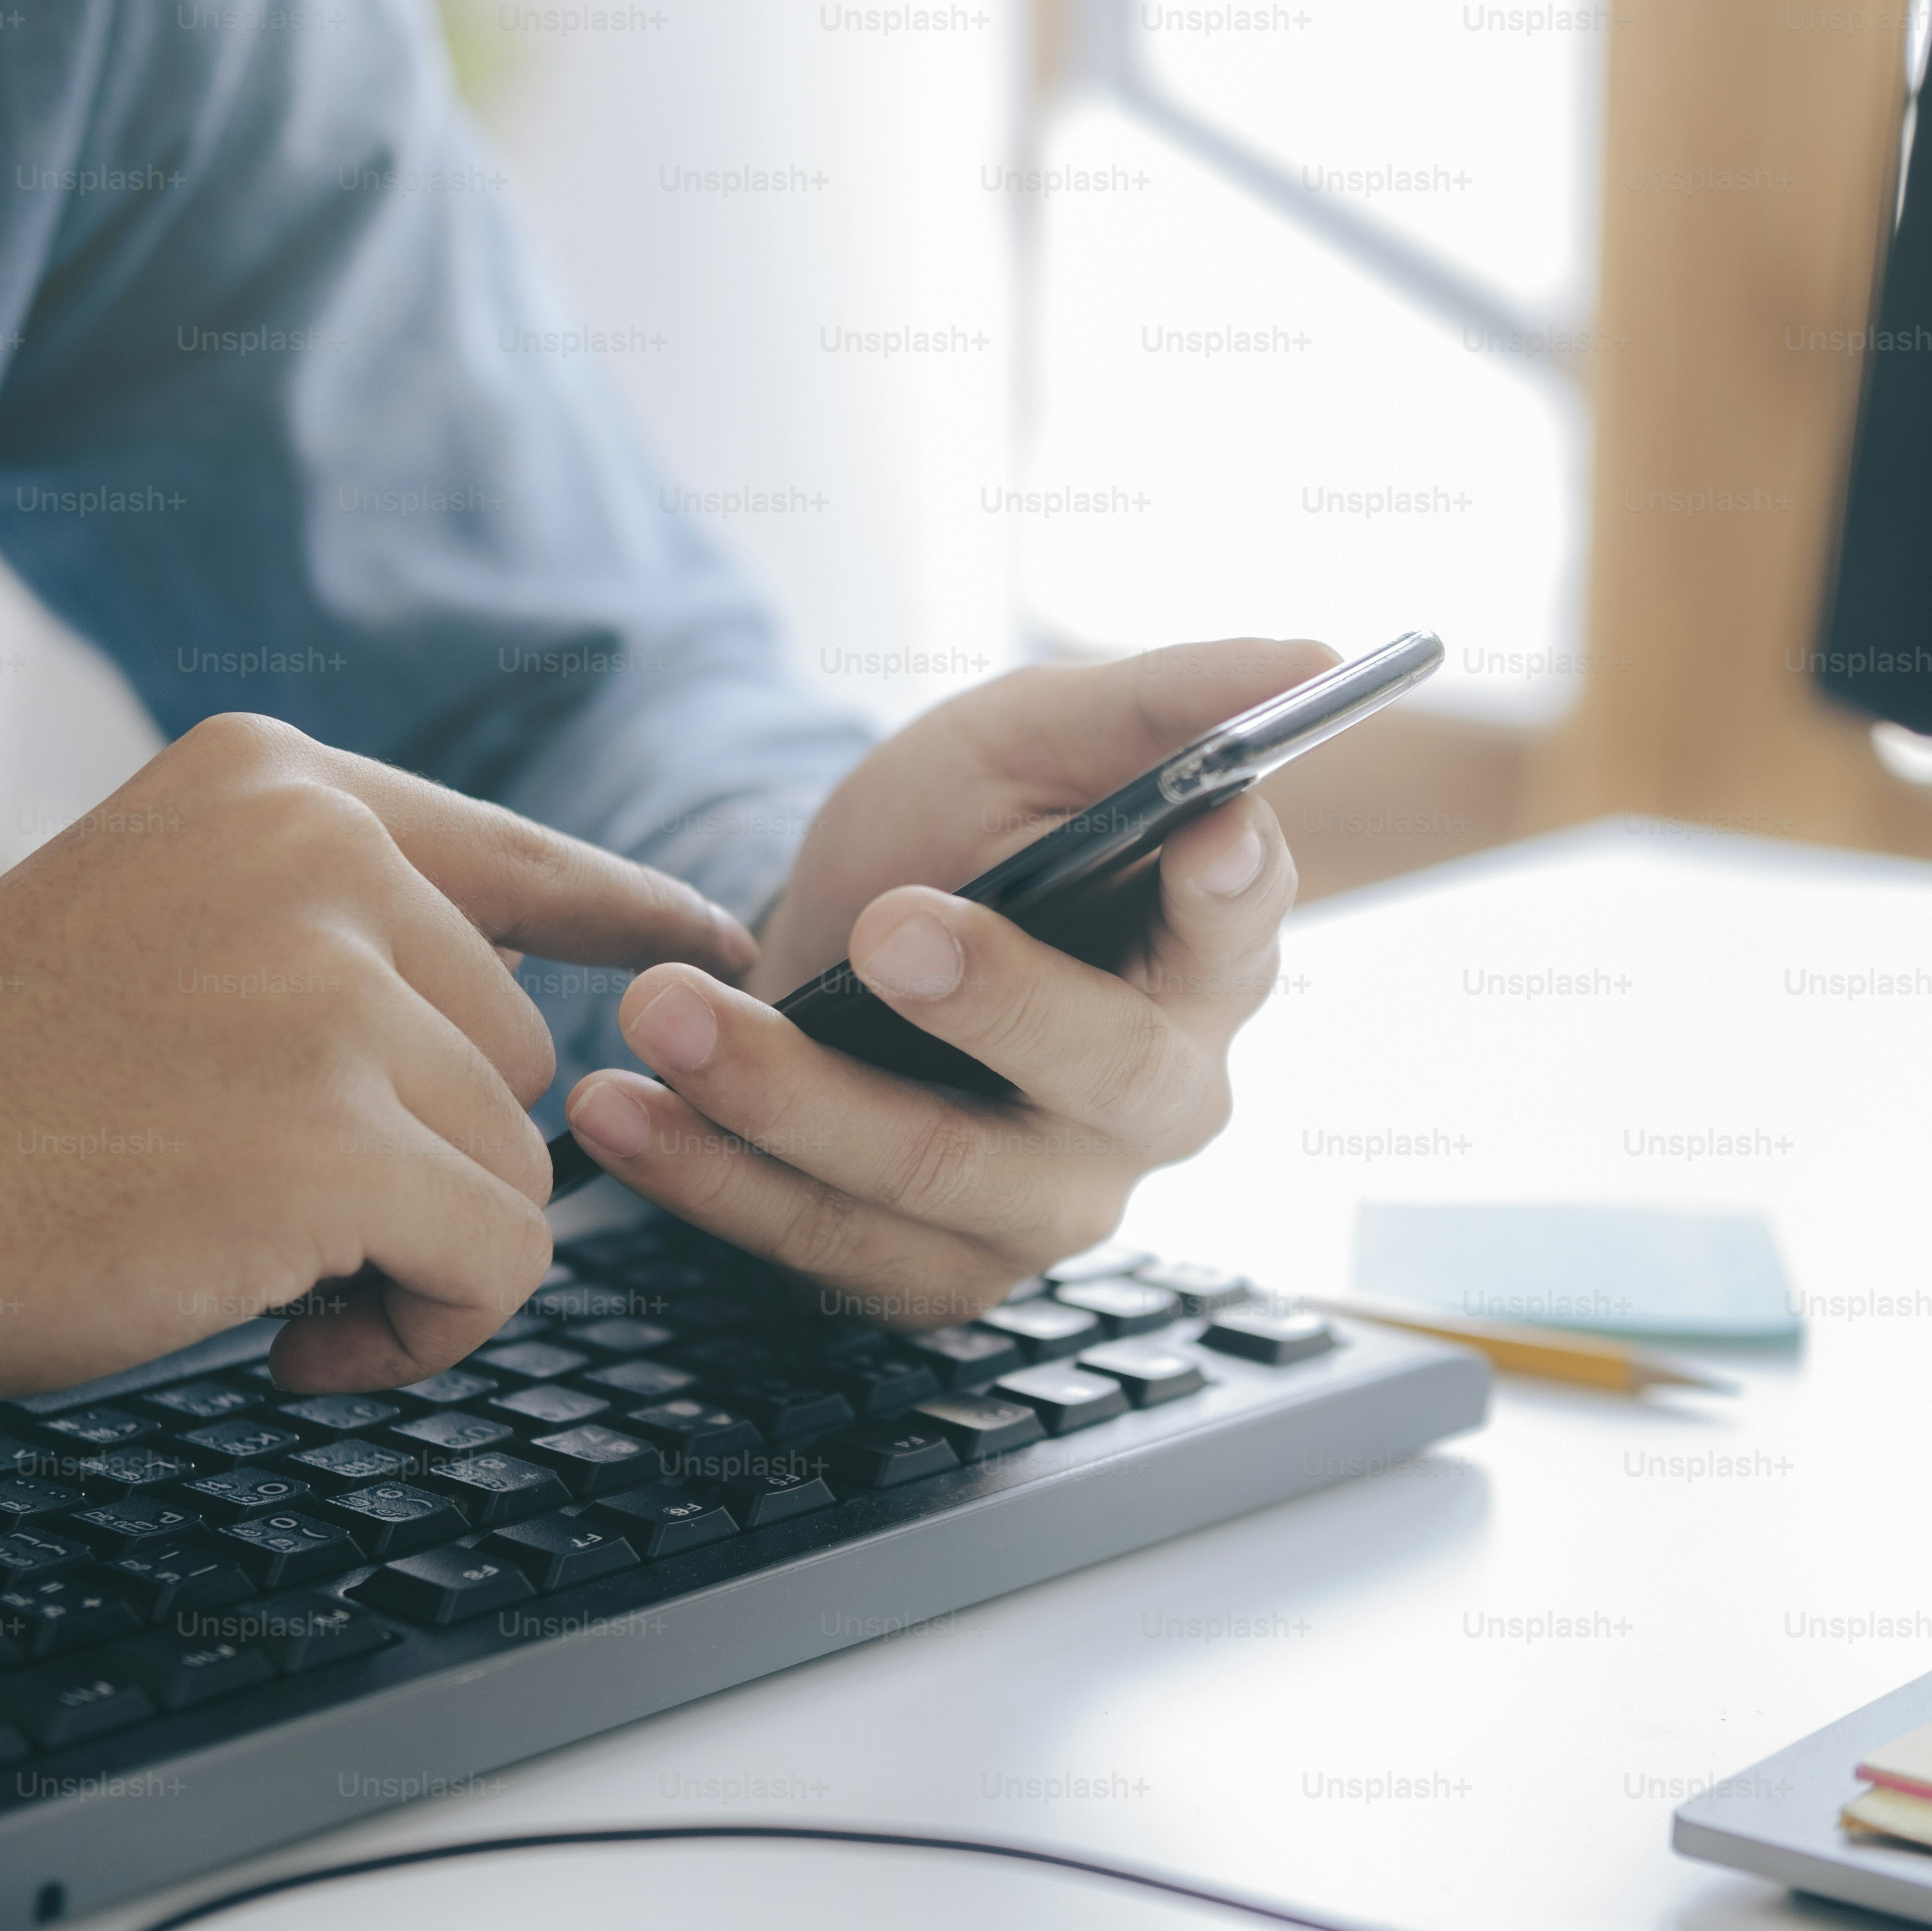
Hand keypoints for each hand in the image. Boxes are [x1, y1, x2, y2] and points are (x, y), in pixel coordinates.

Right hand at [0, 714, 755, 1490]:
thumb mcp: (160, 936)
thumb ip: (327, 944)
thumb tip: (531, 1046)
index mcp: (275, 786)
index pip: (519, 853)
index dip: (631, 916)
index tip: (713, 951)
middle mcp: (322, 852)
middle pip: (514, 1052)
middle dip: (423, 1163)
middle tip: (259, 1219)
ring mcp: (330, 988)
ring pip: (516, 1167)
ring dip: (410, 1255)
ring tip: (245, 1270)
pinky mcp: (335, 1136)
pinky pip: (498, 1264)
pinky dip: (418, 1333)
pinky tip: (286, 1343)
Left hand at [559, 638, 1332, 1323]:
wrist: (839, 954)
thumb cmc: (966, 839)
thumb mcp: (1029, 741)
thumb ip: (1152, 703)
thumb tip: (1311, 660)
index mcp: (1208, 957)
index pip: (1244, 924)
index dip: (1230, 887)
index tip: (1202, 829)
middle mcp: (1156, 1101)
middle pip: (1102, 1076)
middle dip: (989, 1000)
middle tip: (880, 923)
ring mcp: (1051, 1204)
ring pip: (936, 1179)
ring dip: (786, 1099)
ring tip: (663, 1011)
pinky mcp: (938, 1270)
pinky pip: (826, 1246)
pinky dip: (710, 1180)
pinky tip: (620, 1112)